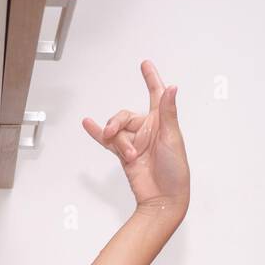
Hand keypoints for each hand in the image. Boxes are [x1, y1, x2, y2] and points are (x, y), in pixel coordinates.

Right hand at [83, 59, 190, 213]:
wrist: (163, 199)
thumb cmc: (175, 172)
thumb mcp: (172, 138)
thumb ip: (167, 112)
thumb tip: (171, 88)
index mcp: (162, 123)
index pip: (156, 94)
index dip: (151, 79)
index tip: (145, 65)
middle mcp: (147, 131)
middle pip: (125, 116)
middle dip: (117, 123)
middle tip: (114, 134)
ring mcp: (134, 143)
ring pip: (116, 131)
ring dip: (118, 141)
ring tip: (127, 155)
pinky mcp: (124, 155)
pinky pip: (107, 141)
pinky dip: (96, 132)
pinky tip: (88, 124)